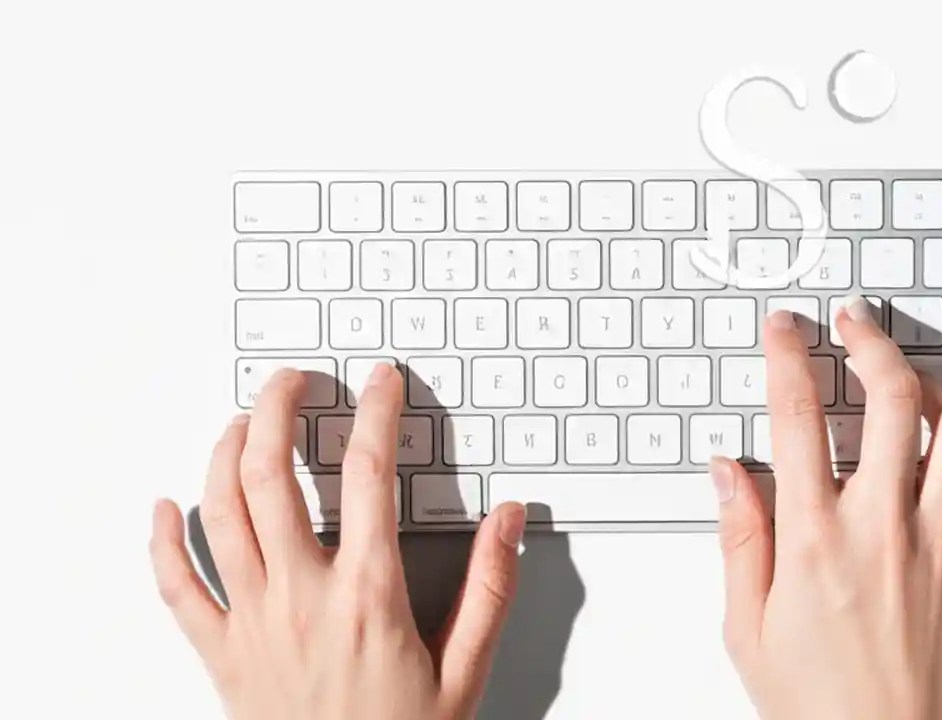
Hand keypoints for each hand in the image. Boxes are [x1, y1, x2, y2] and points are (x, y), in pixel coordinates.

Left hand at [149, 364, 526, 719]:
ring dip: (224, 454)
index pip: (368, 476)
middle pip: (271, 476)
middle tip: (292, 380)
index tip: (381, 383)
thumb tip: (506, 519)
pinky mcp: (221, 654)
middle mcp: (301, 597)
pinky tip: (165, 507)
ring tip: (243, 421)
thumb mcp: (466, 671)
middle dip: (278, 410)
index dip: (376, 414)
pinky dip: (163, 542)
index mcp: (367, 595)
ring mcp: (253, 623)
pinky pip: (177, 588)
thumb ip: (490, 589)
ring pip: (220, 515)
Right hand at [712, 297, 941, 719]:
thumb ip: (739, 538)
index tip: (783, 329)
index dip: (787, 355)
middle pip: (887, 399)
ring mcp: (941, 545)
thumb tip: (727, 472)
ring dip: (928, 388)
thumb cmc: (816, 704)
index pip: (797, 416)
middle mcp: (881, 529)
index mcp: (813, 539)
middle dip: (869, 341)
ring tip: (905, 380)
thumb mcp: (746, 625)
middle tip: (853, 323)